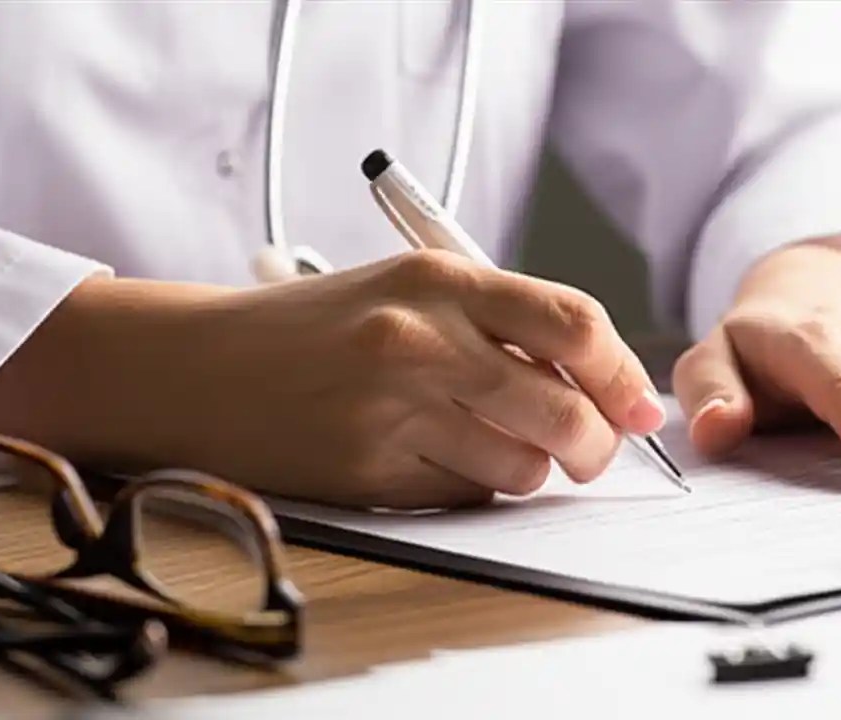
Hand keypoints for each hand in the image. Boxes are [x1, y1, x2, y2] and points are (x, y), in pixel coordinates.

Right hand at [0, 251, 664, 508]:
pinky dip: (472, 487)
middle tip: (590, 450)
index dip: (624, 373)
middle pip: (566, 411)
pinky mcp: (370, 472)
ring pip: (523, 467)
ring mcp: (394, 410)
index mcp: (440, 280)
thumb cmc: (317, 327)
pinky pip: (467, 496)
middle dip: (596, 444)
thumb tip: (603, 383)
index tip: (640, 405)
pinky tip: (434, 458)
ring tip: (487, 443)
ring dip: (528, 469)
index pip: (576, 323)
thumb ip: (504, 323)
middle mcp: (422, 340)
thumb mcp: (411, 289)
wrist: (200, 366)